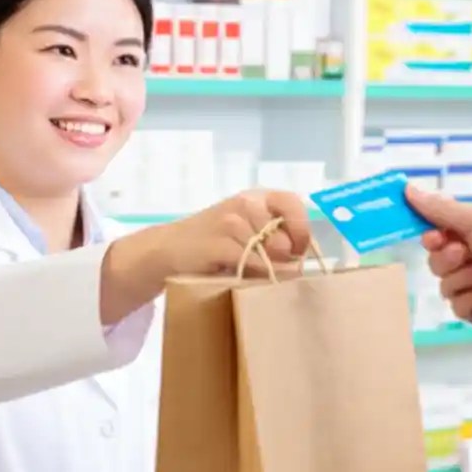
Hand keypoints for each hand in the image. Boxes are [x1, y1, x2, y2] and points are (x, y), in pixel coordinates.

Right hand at [163, 189, 312, 276]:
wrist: (170, 247)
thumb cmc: (215, 241)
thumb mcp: (246, 229)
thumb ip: (272, 236)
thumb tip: (300, 259)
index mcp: (256, 197)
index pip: (293, 203)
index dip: (301, 230)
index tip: (298, 250)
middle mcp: (246, 203)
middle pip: (282, 236)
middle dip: (282, 257)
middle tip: (272, 266)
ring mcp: (230, 221)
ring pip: (268, 251)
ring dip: (267, 268)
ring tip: (253, 271)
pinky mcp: (218, 242)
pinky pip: (250, 261)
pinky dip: (255, 273)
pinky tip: (245, 275)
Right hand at [406, 185, 471, 334]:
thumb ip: (441, 209)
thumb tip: (407, 188)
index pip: (436, 235)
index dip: (431, 237)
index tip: (434, 237)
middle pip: (435, 262)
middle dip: (448, 259)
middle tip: (464, 254)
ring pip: (444, 285)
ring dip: (465, 279)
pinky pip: (457, 306)